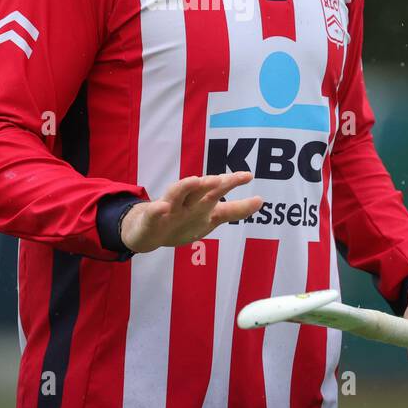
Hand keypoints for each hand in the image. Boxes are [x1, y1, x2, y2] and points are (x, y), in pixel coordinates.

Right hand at [119, 172, 262, 253]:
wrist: (147, 232)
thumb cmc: (182, 220)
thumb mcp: (210, 218)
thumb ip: (234, 210)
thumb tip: (260, 201)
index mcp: (202, 203)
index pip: (220, 192)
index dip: (233, 185)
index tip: (249, 175)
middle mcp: (187, 202)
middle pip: (202, 190)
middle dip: (213, 183)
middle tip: (224, 178)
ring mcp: (169, 208)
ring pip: (178, 194)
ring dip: (187, 187)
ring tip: (198, 180)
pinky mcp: (152, 218)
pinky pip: (155, 213)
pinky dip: (159, 210)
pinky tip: (164, 207)